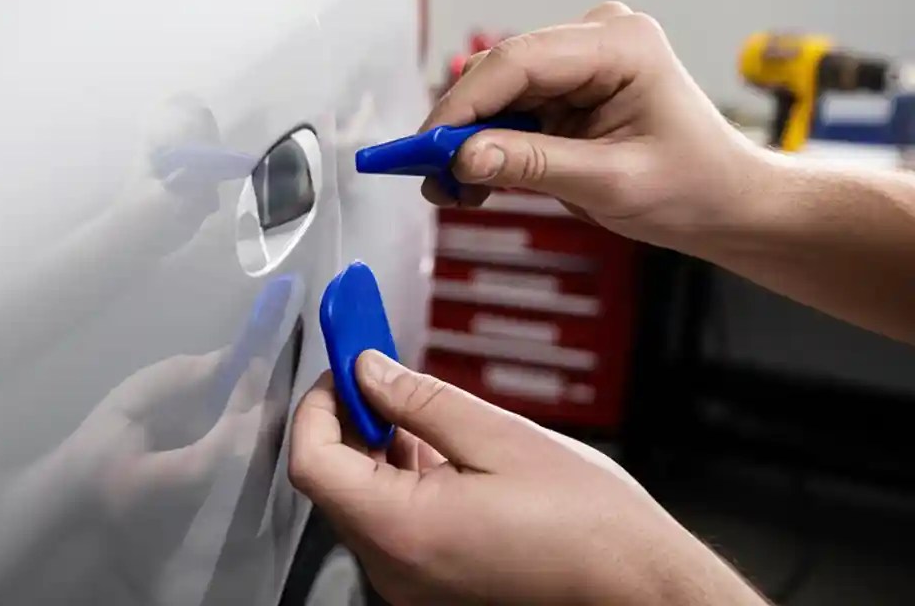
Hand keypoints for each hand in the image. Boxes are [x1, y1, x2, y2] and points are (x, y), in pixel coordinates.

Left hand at [289, 352, 767, 605]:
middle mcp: (395, 570)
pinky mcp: (432, 588)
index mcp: (402, 531)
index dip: (319, 405)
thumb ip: (419, 400)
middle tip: (377, 374)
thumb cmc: (590, 526)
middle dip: (347, 421)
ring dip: (374, 451)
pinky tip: (436, 452)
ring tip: (416, 410)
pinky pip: (391, 528)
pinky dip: (398, 484)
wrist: (639, 587)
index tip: (342, 367)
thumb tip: (369, 370)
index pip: (311, 462)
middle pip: (332, 484)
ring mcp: (412, 586)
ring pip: (360, 504)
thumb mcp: (499, 437)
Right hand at [423, 1, 768, 256]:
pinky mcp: (569, 88)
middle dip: (460, 126)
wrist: (727, 203)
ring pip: (499, 93)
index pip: (519, 61)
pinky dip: (489, 145)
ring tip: (448, 189)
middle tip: (427, 174)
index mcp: (621, 44)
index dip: (464, 103)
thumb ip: (534, 165)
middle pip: (502, 73)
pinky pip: (512, 109)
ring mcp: (582, 61)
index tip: (426, 145)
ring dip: (470, 141)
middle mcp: (598, 39)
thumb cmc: (695, 186)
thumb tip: (463, 158)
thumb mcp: (611, 183)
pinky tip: (472, 180)